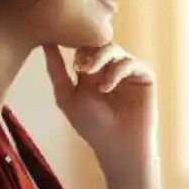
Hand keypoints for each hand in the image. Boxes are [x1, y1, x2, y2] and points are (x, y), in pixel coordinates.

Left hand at [42, 43, 156, 174]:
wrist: (118, 145)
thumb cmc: (91, 125)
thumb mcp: (66, 95)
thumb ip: (56, 69)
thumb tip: (44, 43)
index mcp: (92, 70)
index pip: (83, 46)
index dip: (74, 46)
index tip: (68, 57)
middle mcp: (110, 67)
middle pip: (99, 43)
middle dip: (88, 51)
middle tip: (80, 66)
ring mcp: (127, 70)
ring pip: (114, 49)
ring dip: (100, 58)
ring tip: (89, 74)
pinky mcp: (144, 76)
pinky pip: (131, 63)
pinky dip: (117, 71)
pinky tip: (106, 87)